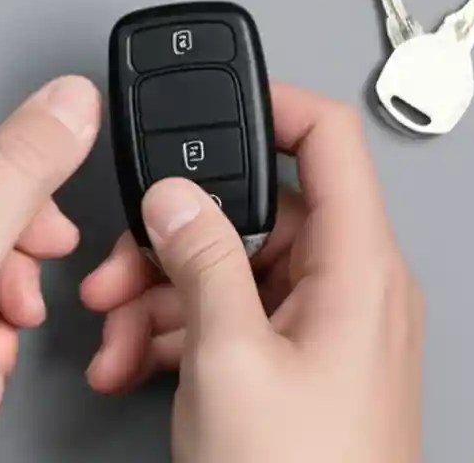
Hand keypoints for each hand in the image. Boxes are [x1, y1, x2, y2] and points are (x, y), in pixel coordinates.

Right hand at [80, 83, 424, 462]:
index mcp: (358, 269)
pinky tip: (136, 362)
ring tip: (115, 335)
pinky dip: (184, 333)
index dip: (275, 104)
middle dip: (178, 236)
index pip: (330, 141)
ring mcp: (328, 332)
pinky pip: (239, 322)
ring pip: (236, 272)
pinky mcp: (302, 369)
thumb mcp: (230, 358)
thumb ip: (202, 261)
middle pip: (261, 214)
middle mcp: (352, 291)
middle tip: (123, 264)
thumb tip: (177, 198)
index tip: (214, 103)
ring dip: (166, 295)